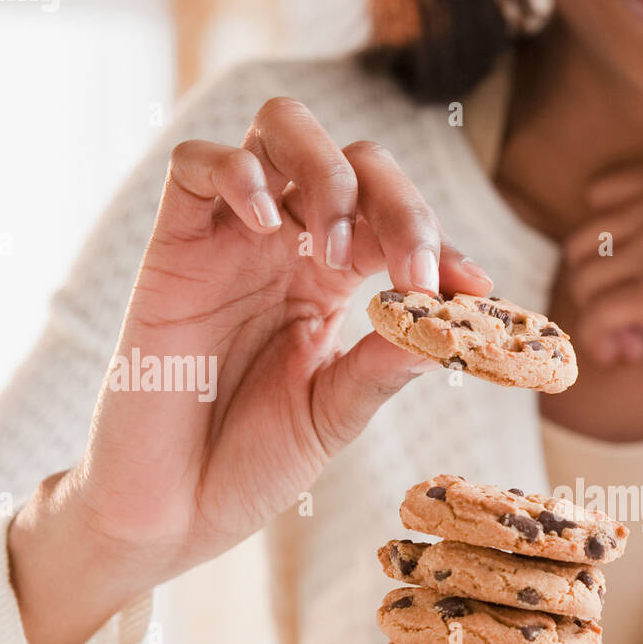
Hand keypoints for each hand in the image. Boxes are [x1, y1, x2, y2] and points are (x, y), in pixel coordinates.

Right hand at [10, 96, 490, 643]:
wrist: (169, 513)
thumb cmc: (251, 465)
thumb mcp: (336, 415)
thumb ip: (385, 363)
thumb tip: (454, 321)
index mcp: (331, 284)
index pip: (396, 225)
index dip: (441, 245)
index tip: (473, 290)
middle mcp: (285, 247)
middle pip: (353, 160)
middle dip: (398, 201)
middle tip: (409, 272)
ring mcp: (230, 241)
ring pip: (281, 130)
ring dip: (327, 174)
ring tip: (334, 249)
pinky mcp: (171, 248)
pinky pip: (194, 163)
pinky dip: (238, 172)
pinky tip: (266, 224)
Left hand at [560, 162, 642, 362]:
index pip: (602, 196)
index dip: (605, 245)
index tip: (627, 278)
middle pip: (585, 243)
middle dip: (598, 287)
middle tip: (632, 324)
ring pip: (585, 280)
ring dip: (602, 320)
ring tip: (636, 345)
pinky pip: (597, 314)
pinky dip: (599, 340)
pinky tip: (625, 356)